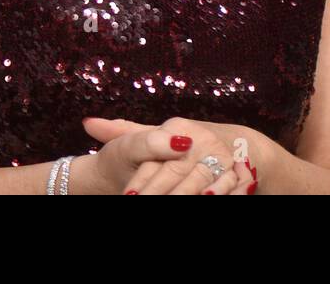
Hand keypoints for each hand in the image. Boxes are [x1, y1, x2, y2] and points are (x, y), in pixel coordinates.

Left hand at [83, 117, 261, 194]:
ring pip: (206, 184)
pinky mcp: (243, 174)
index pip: (157, 160)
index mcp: (180, 127)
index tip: (127, 196)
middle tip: (140, 205)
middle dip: (161, 194)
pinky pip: (235, 190)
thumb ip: (122, 131)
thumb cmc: (181, 144)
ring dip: (192, 196)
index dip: (143, 183)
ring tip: (175, 206)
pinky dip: (226, 196)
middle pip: (179, 174)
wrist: (233, 144)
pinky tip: (210, 201)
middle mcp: (203, 141)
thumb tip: (86, 122)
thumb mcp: (152, 136)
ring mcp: (225, 158)